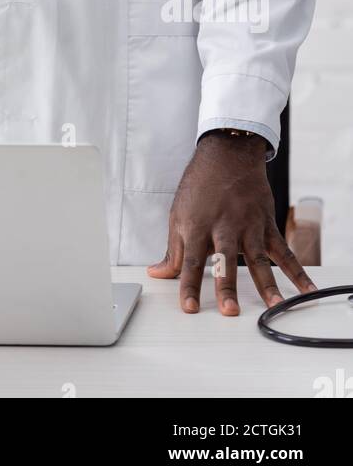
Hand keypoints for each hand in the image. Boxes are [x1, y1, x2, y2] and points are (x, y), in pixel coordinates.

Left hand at [147, 131, 318, 315]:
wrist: (228, 155)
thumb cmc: (200, 186)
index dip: (189, 286)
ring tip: (274, 307)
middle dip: (227, 287)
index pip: (190, 261)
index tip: (190, 308)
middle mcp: (224, 227)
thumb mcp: (178, 215)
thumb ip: (173, 250)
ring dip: (267, 284)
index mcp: (197, 226)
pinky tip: (307, 290)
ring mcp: (248, 226)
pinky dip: (298, 272)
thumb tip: (158, 273)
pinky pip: (285, 252)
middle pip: (225, 261)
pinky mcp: (267, 225)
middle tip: (230, 310)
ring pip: (258, 259)